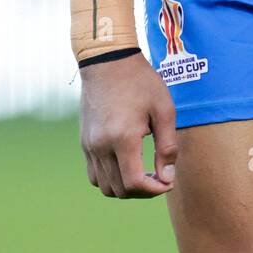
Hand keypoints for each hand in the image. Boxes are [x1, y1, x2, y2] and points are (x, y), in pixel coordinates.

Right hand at [79, 53, 177, 197]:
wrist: (108, 60)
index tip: (167, 182)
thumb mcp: (164, 109)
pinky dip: (110, 178)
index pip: (134, 184)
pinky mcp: (84, 141)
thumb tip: (167, 178)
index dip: (154, 191)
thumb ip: (167, 146)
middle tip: (159, 178)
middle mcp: (101, 146)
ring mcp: (89, 145)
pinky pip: (94, 174)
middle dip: (142, 192)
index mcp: (123, 138)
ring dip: (125, 188)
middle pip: (119, 190)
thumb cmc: (140, 81)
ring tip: (143, 173)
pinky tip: (126, 164)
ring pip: (105, 186)